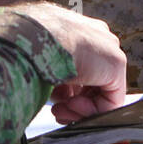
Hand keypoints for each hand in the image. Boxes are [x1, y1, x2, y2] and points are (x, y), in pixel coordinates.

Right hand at [10, 0, 126, 121]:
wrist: (33, 36)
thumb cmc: (26, 45)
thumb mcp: (38, 60)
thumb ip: (52, 74)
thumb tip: (53, 93)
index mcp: (78, 32)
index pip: (81, 70)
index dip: (67, 92)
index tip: (54, 102)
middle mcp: (96, 38)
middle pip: (92, 82)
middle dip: (73, 102)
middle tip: (56, 111)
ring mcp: (108, 48)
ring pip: (100, 92)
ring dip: (78, 109)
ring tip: (59, 110)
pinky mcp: (115, 64)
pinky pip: (110, 99)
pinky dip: (91, 111)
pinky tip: (72, 106)